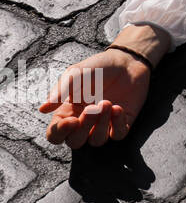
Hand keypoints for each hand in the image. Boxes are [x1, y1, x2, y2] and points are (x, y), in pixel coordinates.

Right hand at [39, 24, 168, 148]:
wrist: (126, 60)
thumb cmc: (97, 67)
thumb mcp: (76, 74)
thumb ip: (60, 91)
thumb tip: (42, 109)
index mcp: (67, 112)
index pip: (56, 135)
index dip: (60, 132)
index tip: (71, 121)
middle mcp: (83, 122)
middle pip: (75, 142)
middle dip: (84, 127)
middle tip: (92, 107)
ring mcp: (103, 124)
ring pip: (96, 141)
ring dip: (101, 125)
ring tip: (107, 103)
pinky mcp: (122, 122)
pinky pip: (118, 135)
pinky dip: (118, 125)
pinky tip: (119, 108)